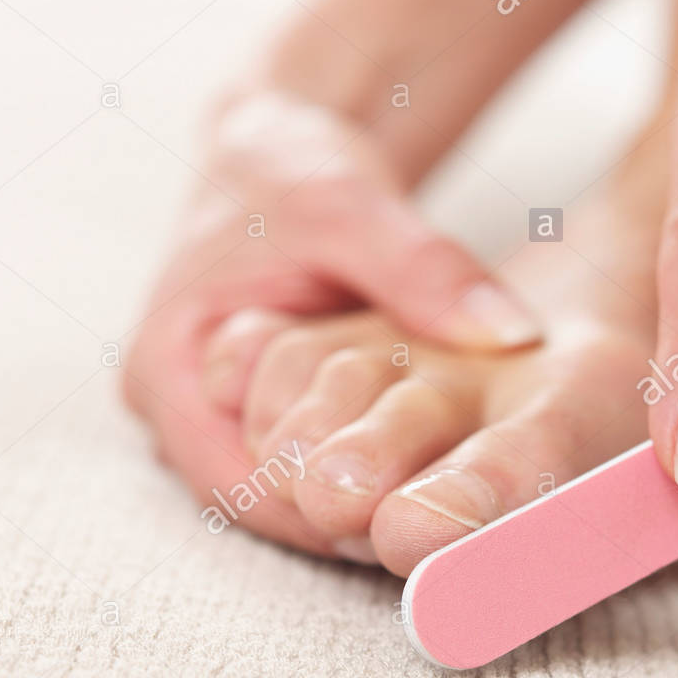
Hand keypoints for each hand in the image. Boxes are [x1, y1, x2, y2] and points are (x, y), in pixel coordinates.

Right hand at [123, 91, 539, 552]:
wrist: (269, 151)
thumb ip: (424, 269)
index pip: (241, 482)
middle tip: (436, 526)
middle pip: (258, 500)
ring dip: (344, 503)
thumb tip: (509, 334)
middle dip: (341, 516)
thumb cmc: (290, 171)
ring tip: (429, 508)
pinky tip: (406, 477)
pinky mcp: (239, 413)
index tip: (412, 512)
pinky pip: (289, 466)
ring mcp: (203, 415)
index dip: (326, 510)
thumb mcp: (353, 206)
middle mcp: (173, 406)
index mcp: (168, 368)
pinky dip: (342, 474)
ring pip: (274, 493)